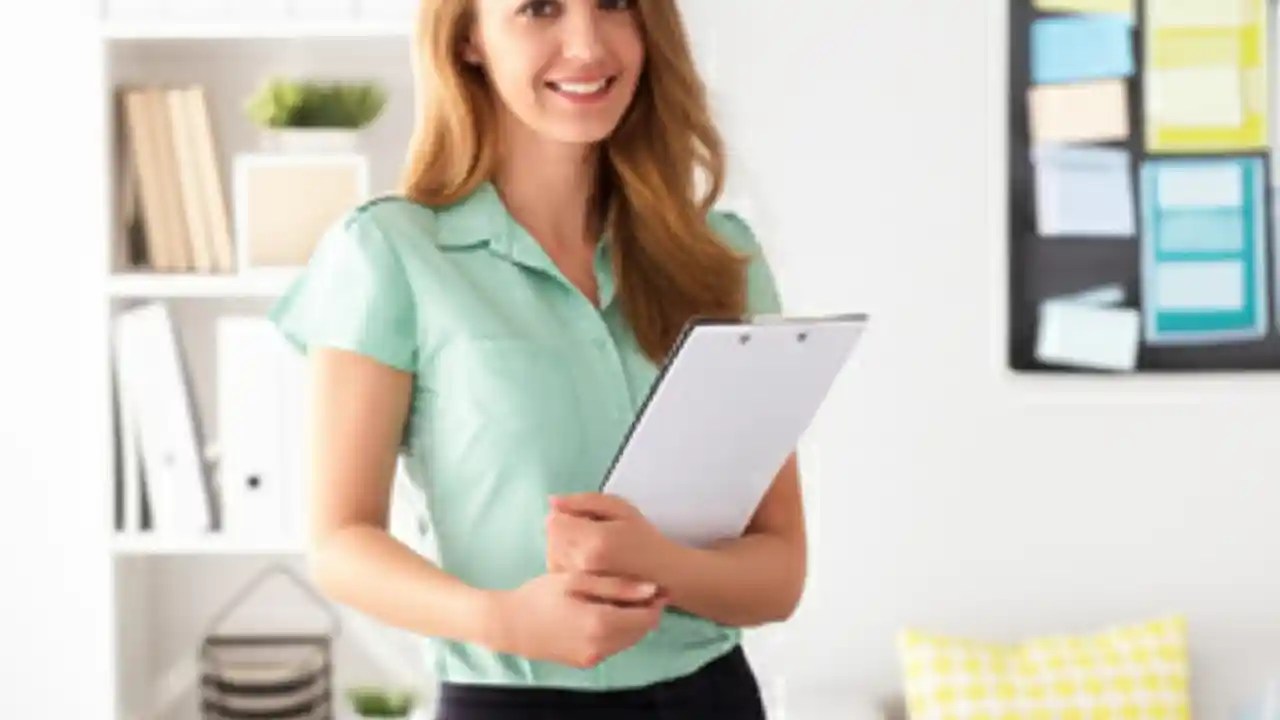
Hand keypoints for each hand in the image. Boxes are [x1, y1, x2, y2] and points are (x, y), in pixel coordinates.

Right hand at [487, 571, 668, 668]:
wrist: (509, 625)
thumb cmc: (540, 595)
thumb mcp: (577, 580)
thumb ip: (616, 586)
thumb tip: (651, 588)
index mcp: (601, 623)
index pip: (646, 617)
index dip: (657, 601)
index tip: (657, 585)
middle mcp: (601, 647)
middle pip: (641, 631)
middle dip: (647, 612)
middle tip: (643, 590)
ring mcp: (593, 658)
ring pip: (628, 641)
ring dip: (633, 623)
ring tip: (624, 600)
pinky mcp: (585, 663)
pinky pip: (613, 647)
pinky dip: (617, 632)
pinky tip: (605, 614)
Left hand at [545, 493, 670, 580]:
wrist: (662, 577)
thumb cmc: (644, 539)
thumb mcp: (621, 509)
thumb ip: (586, 501)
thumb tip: (552, 501)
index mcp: (594, 541)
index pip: (553, 521)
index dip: (566, 516)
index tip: (584, 519)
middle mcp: (581, 565)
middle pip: (550, 539)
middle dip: (564, 532)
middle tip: (589, 534)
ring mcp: (578, 584)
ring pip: (551, 556)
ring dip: (562, 548)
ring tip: (589, 550)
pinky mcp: (577, 596)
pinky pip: (557, 573)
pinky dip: (565, 566)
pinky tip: (586, 565)